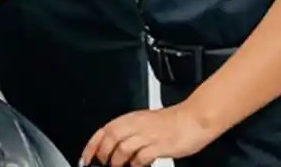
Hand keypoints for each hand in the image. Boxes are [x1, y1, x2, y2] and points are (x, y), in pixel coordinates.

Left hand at [80, 103, 218, 166]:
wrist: (195, 118)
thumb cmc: (173, 122)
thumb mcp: (145, 123)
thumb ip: (130, 133)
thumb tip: (114, 148)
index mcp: (131, 118)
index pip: (104, 130)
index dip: (91, 145)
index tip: (85, 159)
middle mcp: (137, 125)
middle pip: (110, 138)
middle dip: (103, 154)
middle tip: (104, 164)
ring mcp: (149, 135)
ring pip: (122, 148)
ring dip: (118, 161)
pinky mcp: (161, 145)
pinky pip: (142, 157)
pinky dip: (136, 164)